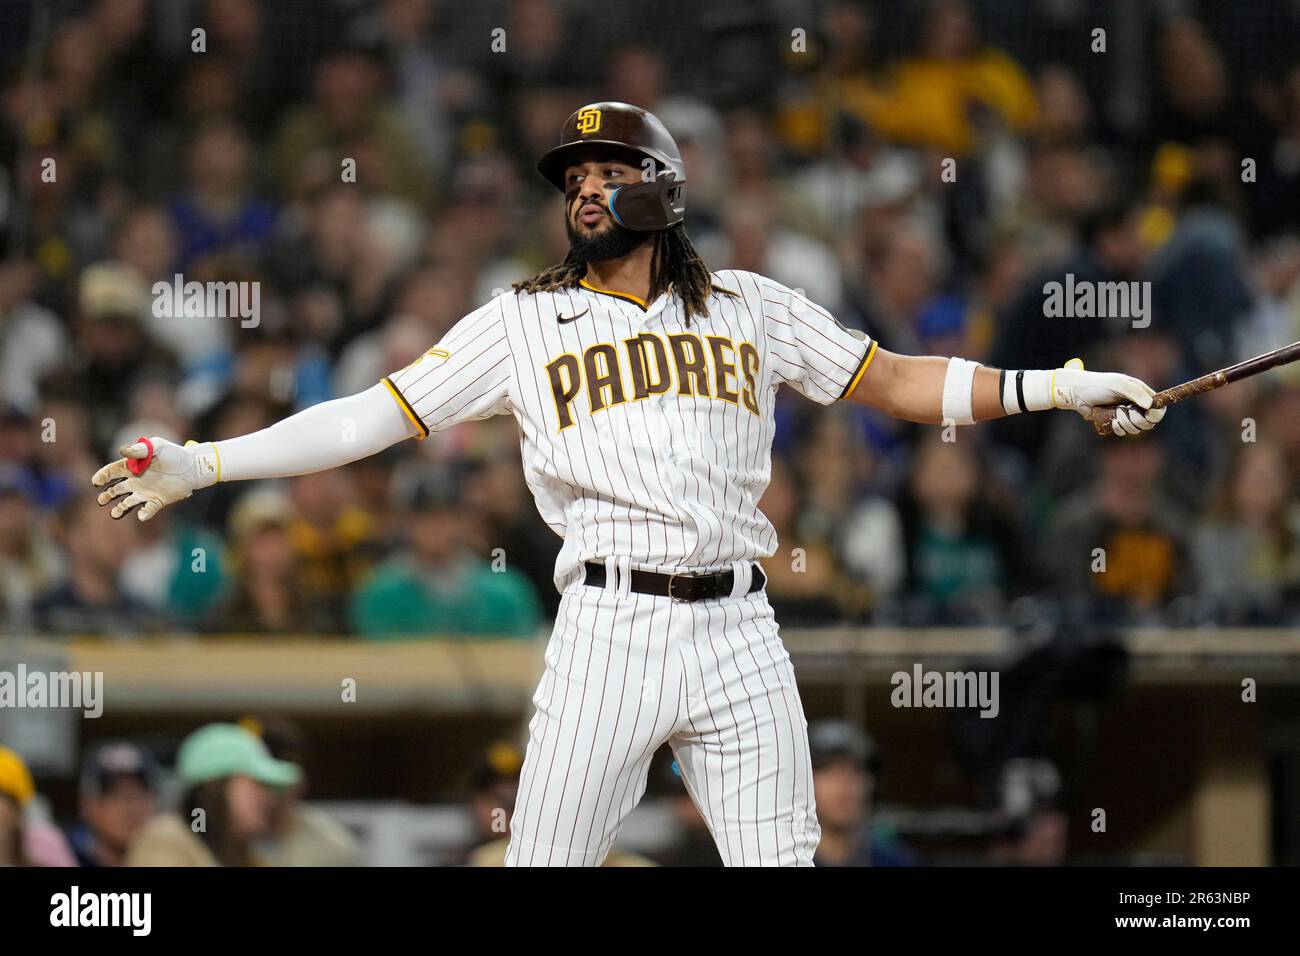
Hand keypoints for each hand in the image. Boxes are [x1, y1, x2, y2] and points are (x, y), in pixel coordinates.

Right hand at [92, 438, 218, 521]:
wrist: (193, 467)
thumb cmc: (174, 454)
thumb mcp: (157, 447)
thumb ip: (139, 450)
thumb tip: (121, 450)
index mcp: (132, 467)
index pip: (113, 472)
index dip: (103, 476)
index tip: (96, 481)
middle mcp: (136, 481)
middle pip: (116, 490)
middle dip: (107, 495)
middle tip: (101, 500)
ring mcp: (146, 492)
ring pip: (128, 503)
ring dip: (120, 508)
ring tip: (114, 513)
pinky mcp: (157, 501)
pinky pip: (148, 510)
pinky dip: (144, 514)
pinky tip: (141, 515)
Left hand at [1052, 358, 1165, 436]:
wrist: (1077, 394)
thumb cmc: (1098, 385)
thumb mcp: (1118, 384)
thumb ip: (1135, 393)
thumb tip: (1150, 405)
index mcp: (1141, 393)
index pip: (1158, 407)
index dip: (1156, 414)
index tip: (1148, 415)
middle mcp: (1136, 405)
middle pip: (1149, 422)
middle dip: (1138, 420)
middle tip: (1126, 413)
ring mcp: (1126, 415)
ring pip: (1136, 429)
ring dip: (1126, 424)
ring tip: (1116, 414)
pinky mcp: (1115, 422)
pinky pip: (1123, 432)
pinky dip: (1119, 429)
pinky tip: (1112, 422)